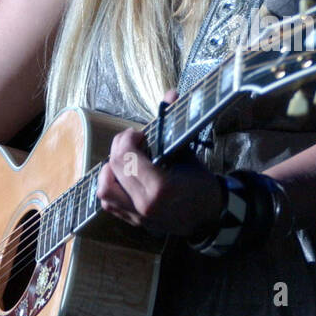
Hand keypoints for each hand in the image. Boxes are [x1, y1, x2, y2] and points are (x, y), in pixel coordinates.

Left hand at [97, 90, 222, 238]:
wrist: (211, 215)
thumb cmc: (201, 184)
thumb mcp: (188, 154)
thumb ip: (174, 124)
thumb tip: (171, 93)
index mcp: (160, 187)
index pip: (126, 157)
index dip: (128, 139)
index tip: (139, 134)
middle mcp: (145, 204)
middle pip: (114, 168)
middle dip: (119, 148)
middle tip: (131, 141)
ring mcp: (138, 216)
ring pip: (105, 189)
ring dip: (110, 170)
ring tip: (124, 160)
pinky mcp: (134, 221)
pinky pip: (110, 204)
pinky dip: (110, 187)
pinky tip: (122, 176)